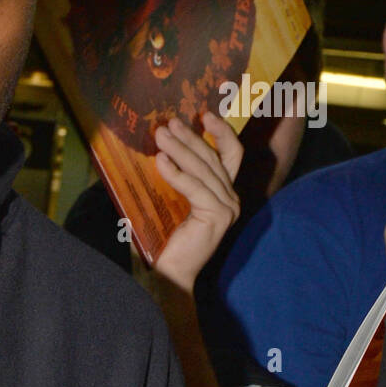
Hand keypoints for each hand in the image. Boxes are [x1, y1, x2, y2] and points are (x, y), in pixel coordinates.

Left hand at [152, 111, 242, 291]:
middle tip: (168, 123)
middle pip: (214, 158)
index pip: (229, 155)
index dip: (221, 132)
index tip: (204, 113)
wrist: (168, 273)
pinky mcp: (217, 216)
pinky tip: (160, 162)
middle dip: (191, 137)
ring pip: (204, 170)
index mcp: (222, 193)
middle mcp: (230, 198)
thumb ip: (172, 176)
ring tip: (160, 136)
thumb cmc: (164, 239)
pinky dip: (176, 174)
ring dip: (181, 150)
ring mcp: (227, 207)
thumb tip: (155, 148)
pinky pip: (195, 188)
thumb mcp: (168, 200)